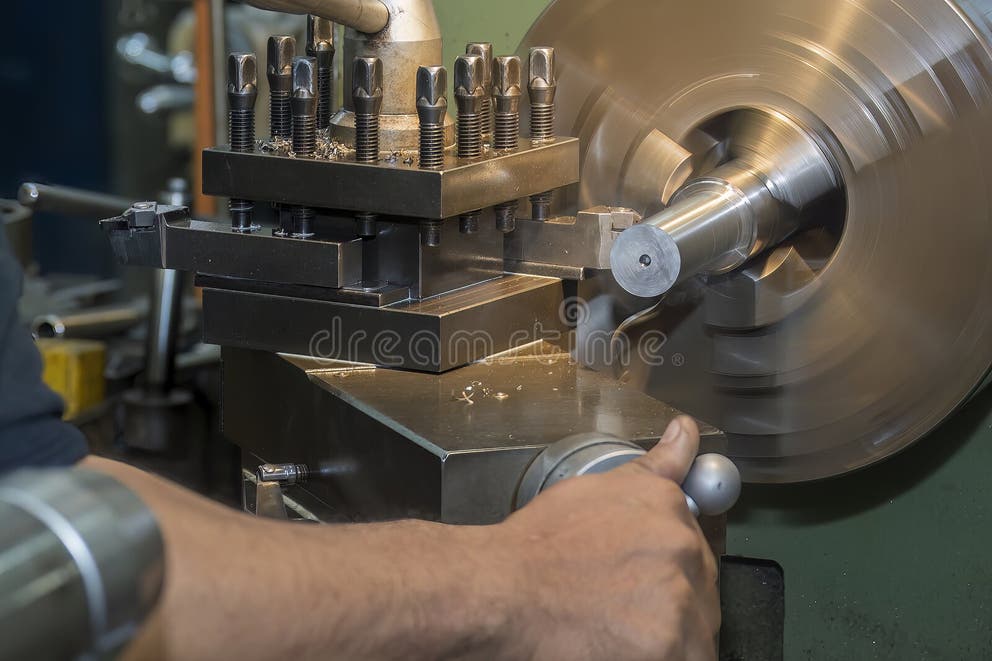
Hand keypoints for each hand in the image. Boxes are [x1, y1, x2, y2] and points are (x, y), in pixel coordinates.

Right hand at [495, 416, 718, 659]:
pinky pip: (692, 658)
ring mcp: (681, 597)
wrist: (503, 590)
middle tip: (621, 606)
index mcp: (668, 503)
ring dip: (672, 633)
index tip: (640, 578)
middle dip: (670, 598)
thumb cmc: (538, 546)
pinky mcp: (673, 645)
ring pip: (700, 625)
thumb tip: (684, 430)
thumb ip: (655, 466)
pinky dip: (667, 656)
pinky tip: (629, 648)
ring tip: (621, 629)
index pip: (693, 543)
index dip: (666, 566)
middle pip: (700, 585)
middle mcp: (682, 544)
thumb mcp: (599, 487)